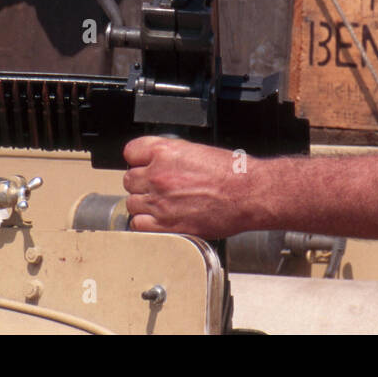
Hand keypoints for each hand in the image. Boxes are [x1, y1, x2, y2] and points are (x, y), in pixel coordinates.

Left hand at [123, 136, 259, 238]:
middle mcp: (158, 175)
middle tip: (157, 187)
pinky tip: (159, 219)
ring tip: (161, 204)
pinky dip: (145, 223)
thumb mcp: (197, 151)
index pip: (131, 152)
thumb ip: (171, 156)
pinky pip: (138, 224)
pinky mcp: (166, 225)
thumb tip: (156, 163)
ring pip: (132, 203)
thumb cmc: (232, 173)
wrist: (248, 194)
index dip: (138, 160)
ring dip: (143, 204)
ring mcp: (160, 201)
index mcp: (165, 152)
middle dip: (141, 183)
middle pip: (129, 179)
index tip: (143, 165)